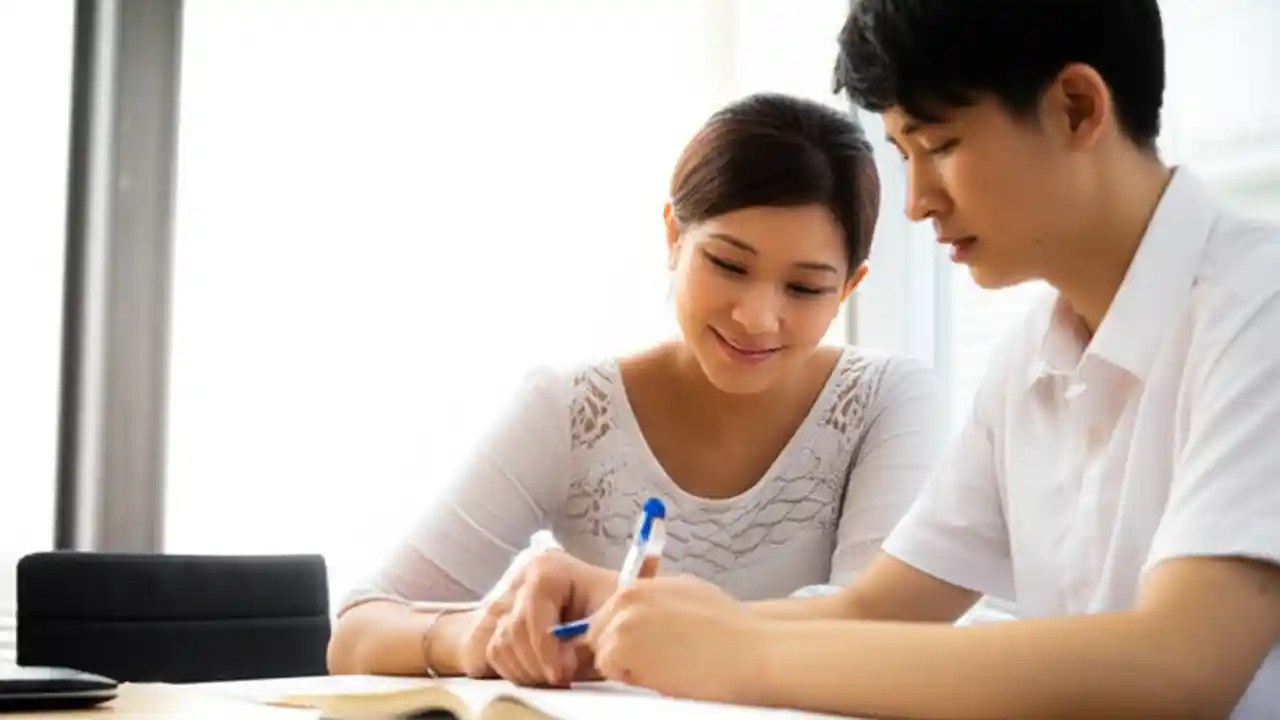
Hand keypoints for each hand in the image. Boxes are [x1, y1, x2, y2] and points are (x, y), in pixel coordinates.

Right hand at [464, 550, 614, 685]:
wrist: (601, 606)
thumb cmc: (607, 609)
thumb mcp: (606, 620)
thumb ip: (584, 641)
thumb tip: (563, 663)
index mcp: (547, 568)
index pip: (533, 608)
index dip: (545, 647)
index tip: (562, 673)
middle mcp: (518, 578)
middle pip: (513, 630)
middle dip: (537, 663)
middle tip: (561, 679)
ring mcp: (502, 599)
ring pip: (498, 644)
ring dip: (525, 670)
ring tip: (552, 676)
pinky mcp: (493, 620)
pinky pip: (490, 652)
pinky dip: (512, 670)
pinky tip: (536, 672)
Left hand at [584, 575, 769, 704]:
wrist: (751, 651)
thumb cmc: (731, 629)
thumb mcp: (686, 596)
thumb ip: (653, 604)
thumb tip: (635, 619)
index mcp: (639, 587)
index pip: (608, 617)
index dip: (624, 638)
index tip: (646, 649)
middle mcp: (626, 599)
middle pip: (598, 634)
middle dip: (619, 651)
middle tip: (659, 660)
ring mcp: (622, 623)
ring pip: (603, 654)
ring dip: (626, 666)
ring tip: (666, 665)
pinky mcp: (622, 649)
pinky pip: (611, 672)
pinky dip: (632, 678)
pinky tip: (664, 673)